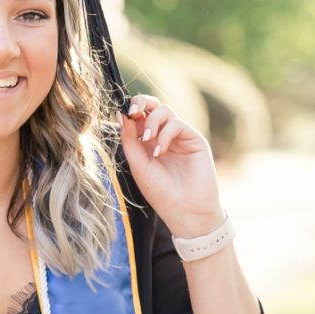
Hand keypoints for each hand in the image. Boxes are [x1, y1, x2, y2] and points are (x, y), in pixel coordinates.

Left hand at [118, 93, 225, 233]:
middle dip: (141, 102)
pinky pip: (177, 124)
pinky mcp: (194, 139)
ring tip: (148, 140)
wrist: (185, 211)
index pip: (139, 116)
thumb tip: (120, 115)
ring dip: (152, 122)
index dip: (131, 109)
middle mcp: (164, 136)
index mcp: (148, 142)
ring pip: (165, 110)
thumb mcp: (138, 165)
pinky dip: (165, 134)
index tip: (124, 115)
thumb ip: (129, 140)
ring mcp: (179, 137)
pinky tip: (160, 152)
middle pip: (152, 106)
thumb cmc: (161, 193)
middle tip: (134, 112)